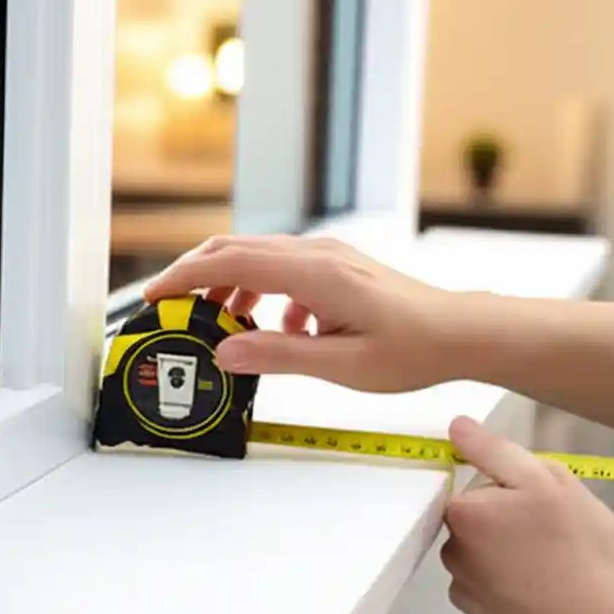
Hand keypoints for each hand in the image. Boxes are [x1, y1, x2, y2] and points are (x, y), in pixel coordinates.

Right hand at [143, 234, 475, 391]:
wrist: (459, 332)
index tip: (154, 296)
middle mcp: (317, 253)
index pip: (230, 262)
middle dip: (194, 277)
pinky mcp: (334, 267)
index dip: (184, 278)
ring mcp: (326, 256)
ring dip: (228, 288)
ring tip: (219, 327)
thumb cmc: (412, 349)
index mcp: (315, 273)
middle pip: (235, 249)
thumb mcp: (342, 364)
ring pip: (256, 258)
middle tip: (169, 308)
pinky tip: (278, 331)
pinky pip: (280, 270)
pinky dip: (261, 294)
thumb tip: (224, 351)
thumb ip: (279, 355)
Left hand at [442, 417, 613, 613]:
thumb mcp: (549, 480)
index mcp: (465, 517)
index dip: (507, 489)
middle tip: (556, 532)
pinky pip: (502, 597)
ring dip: (516, 560)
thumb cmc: (586, 560)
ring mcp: (472, 599)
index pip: (470, 487)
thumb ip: (495, 450)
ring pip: (489, 563)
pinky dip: (524, 593)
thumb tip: (459, 428)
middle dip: (510, 523)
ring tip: (561, 566)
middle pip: (476, 526)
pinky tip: (556, 594)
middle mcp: (457, 560)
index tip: (536, 502)